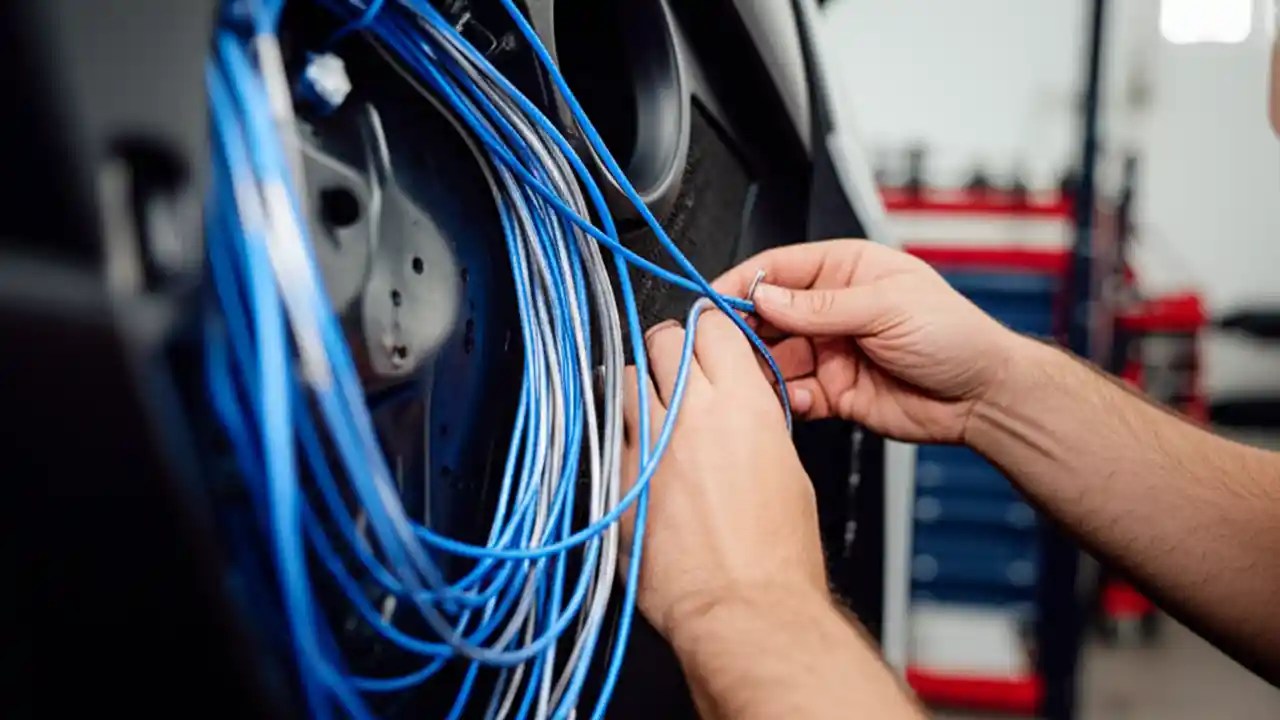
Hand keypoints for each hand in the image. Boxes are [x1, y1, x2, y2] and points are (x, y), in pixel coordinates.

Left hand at [620, 310, 827, 642]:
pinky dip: (618, 441)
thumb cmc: (776, 553)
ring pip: (621, 380)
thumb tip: (735, 403)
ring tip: (647, 415)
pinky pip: (606, 437)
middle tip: (674, 372)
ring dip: (635, 390)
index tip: (706, 340)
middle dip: (668, 350)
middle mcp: (688, 414)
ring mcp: (646, 444)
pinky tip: (633, 462)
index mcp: (741, 404)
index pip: (712, 326)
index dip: (710, 329)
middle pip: (662, 340)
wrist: (744, 608)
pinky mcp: (616, 479)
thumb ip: (752, 420)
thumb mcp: (786, 465)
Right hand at [715, 239, 1023, 443]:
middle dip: (745, 331)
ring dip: (763, 370)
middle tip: (724, 347)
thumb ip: (819, 306)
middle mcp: (832, 309)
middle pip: (768, 316)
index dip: (743, 283)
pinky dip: (788, 400)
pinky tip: (797, 400)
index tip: (713, 300)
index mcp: (845, 271)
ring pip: (775, 358)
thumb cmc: (955, 335)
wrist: (983, 397)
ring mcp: (831, 351)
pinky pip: (795, 394)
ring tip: (756, 380)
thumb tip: (764, 295)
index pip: (778, 269)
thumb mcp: (886, 307)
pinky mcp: (834, 391)